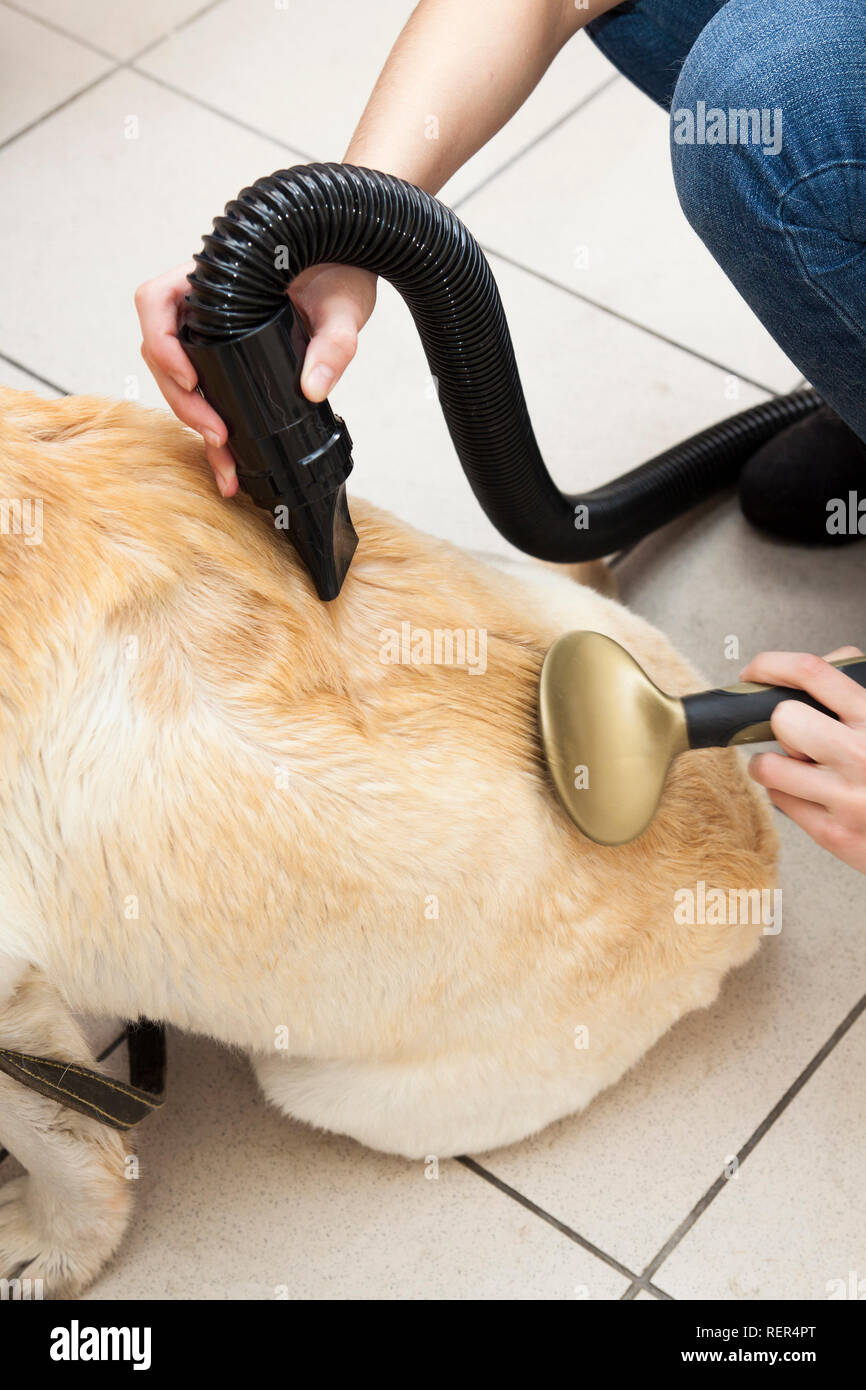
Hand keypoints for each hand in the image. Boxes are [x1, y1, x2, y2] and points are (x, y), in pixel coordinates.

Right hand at [135, 261, 375, 495]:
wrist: (354, 269)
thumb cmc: (342, 270)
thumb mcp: (343, 304)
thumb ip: (334, 341)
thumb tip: (312, 388)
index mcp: (213, 274)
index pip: (156, 300)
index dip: (162, 342)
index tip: (191, 378)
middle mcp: (203, 302)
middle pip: (162, 351)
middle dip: (183, 400)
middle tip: (217, 435)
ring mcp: (212, 332)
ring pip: (179, 378)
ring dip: (194, 419)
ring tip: (224, 455)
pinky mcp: (230, 359)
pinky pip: (209, 392)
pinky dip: (213, 429)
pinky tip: (228, 465)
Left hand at [740, 647, 865, 872]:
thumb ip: (855, 695)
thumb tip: (810, 672)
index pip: (812, 673)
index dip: (771, 665)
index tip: (755, 672)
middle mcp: (863, 756)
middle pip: (783, 719)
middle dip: (782, 723)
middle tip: (794, 733)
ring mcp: (847, 798)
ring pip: (769, 765)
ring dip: (772, 763)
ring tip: (794, 766)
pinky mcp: (834, 834)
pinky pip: (780, 800)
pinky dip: (788, 794)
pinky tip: (811, 793)